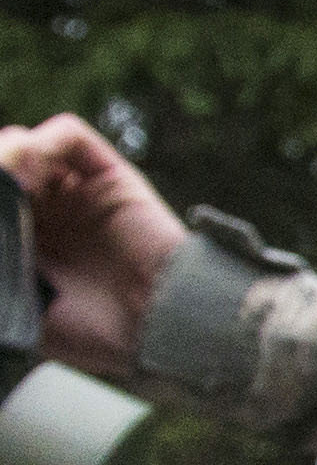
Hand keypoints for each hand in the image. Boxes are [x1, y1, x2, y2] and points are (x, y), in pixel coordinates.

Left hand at [0, 114, 187, 378]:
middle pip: (2, 165)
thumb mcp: (15, 298)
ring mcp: (77, 192)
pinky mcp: (109, 177)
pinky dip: (45, 142)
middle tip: (0, 197)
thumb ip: (2, 250)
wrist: (153, 328)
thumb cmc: (88, 329)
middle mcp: (47, 211)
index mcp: (23, 241)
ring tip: (12, 186)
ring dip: (9, 156)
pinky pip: (69, 135)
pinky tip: (36, 169)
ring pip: (25, 144)